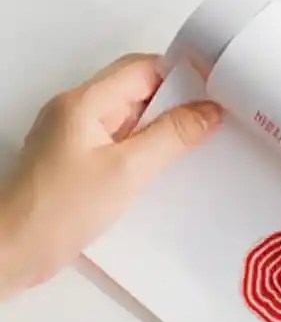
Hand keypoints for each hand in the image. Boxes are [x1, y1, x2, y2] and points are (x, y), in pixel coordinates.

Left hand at [0, 54, 222, 297]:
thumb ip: (172, 136)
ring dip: (162, 125)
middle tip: (213, 119)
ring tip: (194, 143)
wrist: (11, 253)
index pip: (144, 68)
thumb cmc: (57, 212)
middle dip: (177, 101)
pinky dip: (145, 145)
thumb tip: (209, 111)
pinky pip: (120, 137)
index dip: (183, 75)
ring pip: (130, 114)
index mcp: (84, 101)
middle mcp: (75, 110)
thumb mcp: (128, 171)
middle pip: (138, 88)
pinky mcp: (75, 157)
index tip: (218, 90)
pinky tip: (163, 165)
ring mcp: (73, 133)